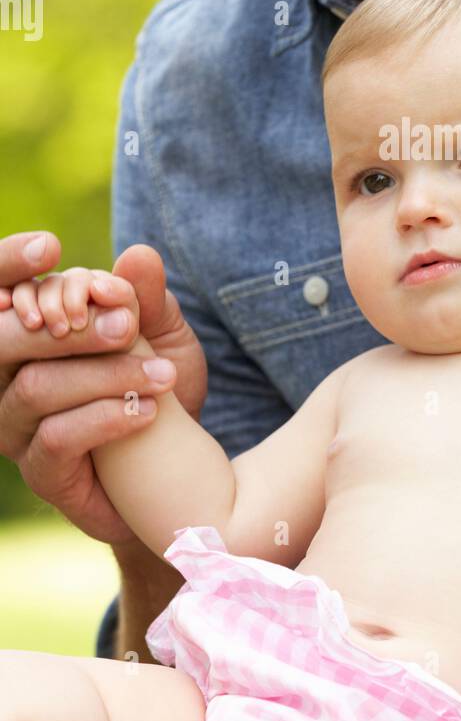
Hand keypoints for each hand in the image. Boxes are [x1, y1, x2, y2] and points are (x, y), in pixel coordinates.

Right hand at [0, 234, 204, 543]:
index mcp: (31, 331)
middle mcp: (7, 376)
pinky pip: (55, 439)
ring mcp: (15, 427)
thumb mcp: (165, 335)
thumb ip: (145, 299)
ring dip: (104, 376)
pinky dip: (106, 418)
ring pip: (33, 388)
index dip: (7, 265)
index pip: (0, 291)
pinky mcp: (39, 473)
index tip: (50, 248)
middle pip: (4, 338)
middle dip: (72, 325)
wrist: (182, 467)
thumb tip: (138, 255)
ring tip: (163, 376)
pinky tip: (149, 412)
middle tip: (128, 324)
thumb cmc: (163, 388)